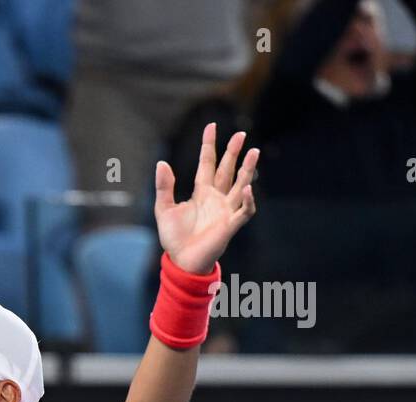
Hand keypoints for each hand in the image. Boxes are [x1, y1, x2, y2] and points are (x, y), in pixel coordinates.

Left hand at [155, 123, 258, 274]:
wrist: (181, 261)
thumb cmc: (174, 237)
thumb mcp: (164, 209)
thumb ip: (164, 187)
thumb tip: (161, 163)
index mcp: (201, 192)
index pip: (207, 163)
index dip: (209, 146)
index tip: (211, 126)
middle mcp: (216, 198)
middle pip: (228, 170)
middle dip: (234, 152)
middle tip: (241, 133)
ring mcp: (226, 210)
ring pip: (241, 185)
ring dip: (247, 169)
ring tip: (254, 152)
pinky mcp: (231, 225)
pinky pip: (244, 210)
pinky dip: (248, 200)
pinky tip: (248, 189)